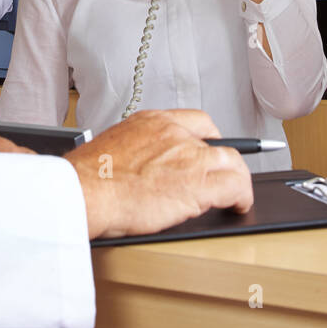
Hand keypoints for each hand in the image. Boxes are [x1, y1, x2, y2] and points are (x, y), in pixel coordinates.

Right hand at [63, 109, 253, 239]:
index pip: (196, 121)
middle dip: (224, 160)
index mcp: (151, 122)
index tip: (210, 149)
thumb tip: (139, 168)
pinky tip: (239, 206)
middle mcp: (174, 134)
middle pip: (218, 141)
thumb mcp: (111, 150)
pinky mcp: (198, 184)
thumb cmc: (88, 180)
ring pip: (233, 162)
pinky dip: (242, 197)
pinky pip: (235, 186)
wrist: (84, 192)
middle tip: (224, 176)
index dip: (209, 138)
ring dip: (237, 179)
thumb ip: (134, 153)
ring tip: (237, 194)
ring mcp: (189, 157)